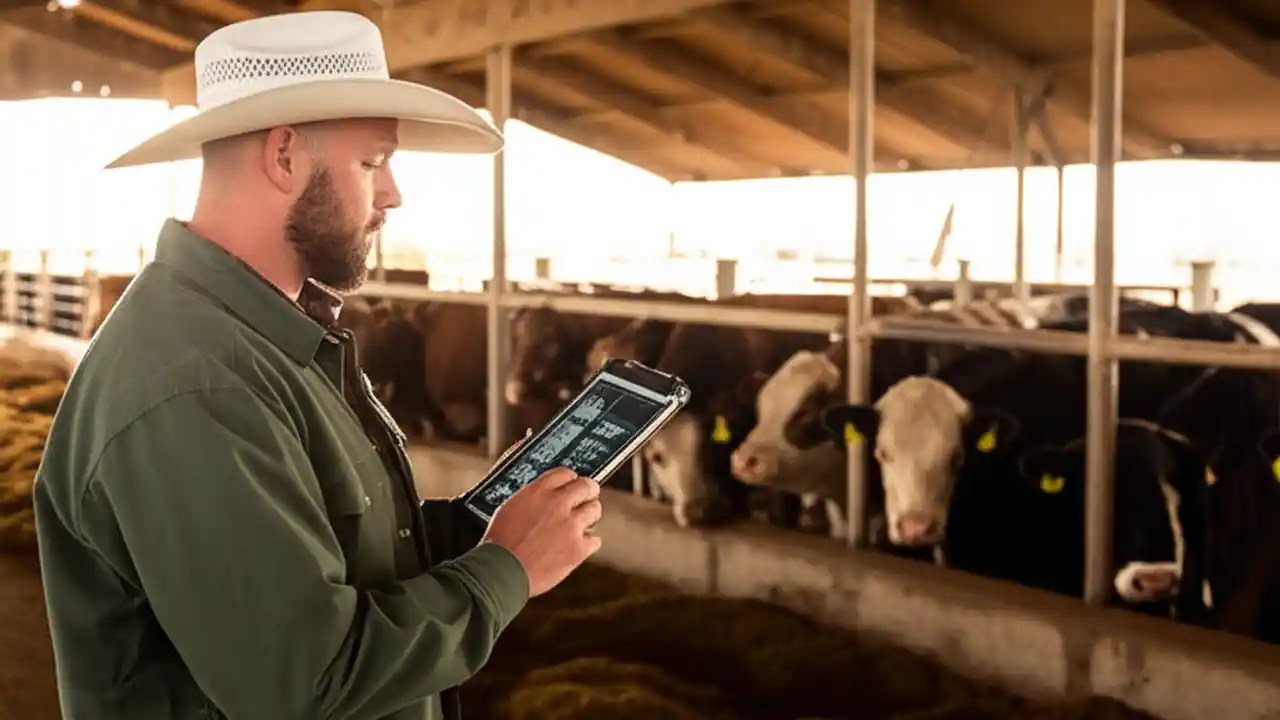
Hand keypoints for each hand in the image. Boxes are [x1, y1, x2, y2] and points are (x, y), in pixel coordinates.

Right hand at [481, 466, 602, 596]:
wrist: (501, 572)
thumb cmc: (500, 544)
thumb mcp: (510, 508)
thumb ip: (533, 499)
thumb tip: (548, 498)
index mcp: (538, 491)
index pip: (566, 473)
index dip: (571, 481)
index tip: (572, 487)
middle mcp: (557, 503)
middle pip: (587, 486)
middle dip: (588, 492)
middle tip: (587, 499)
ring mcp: (571, 525)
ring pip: (595, 510)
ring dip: (589, 517)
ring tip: (580, 526)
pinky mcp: (579, 548)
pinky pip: (595, 539)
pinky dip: (587, 544)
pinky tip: (576, 548)